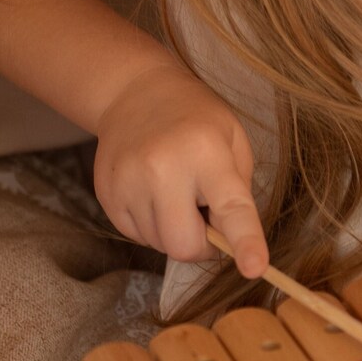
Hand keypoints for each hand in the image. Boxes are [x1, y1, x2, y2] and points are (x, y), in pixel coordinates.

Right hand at [93, 61, 267, 277]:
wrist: (136, 92)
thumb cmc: (197, 120)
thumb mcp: (233, 140)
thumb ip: (238, 192)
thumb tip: (228, 242)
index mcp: (206, 153)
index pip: (231, 207)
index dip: (245, 241)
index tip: (255, 268)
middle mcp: (162, 167)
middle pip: (184, 245)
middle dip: (201, 245)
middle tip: (205, 217)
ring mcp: (128, 181)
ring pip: (159, 245)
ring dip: (174, 231)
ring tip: (176, 191)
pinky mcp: (106, 194)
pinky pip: (136, 236)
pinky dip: (151, 226)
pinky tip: (153, 193)